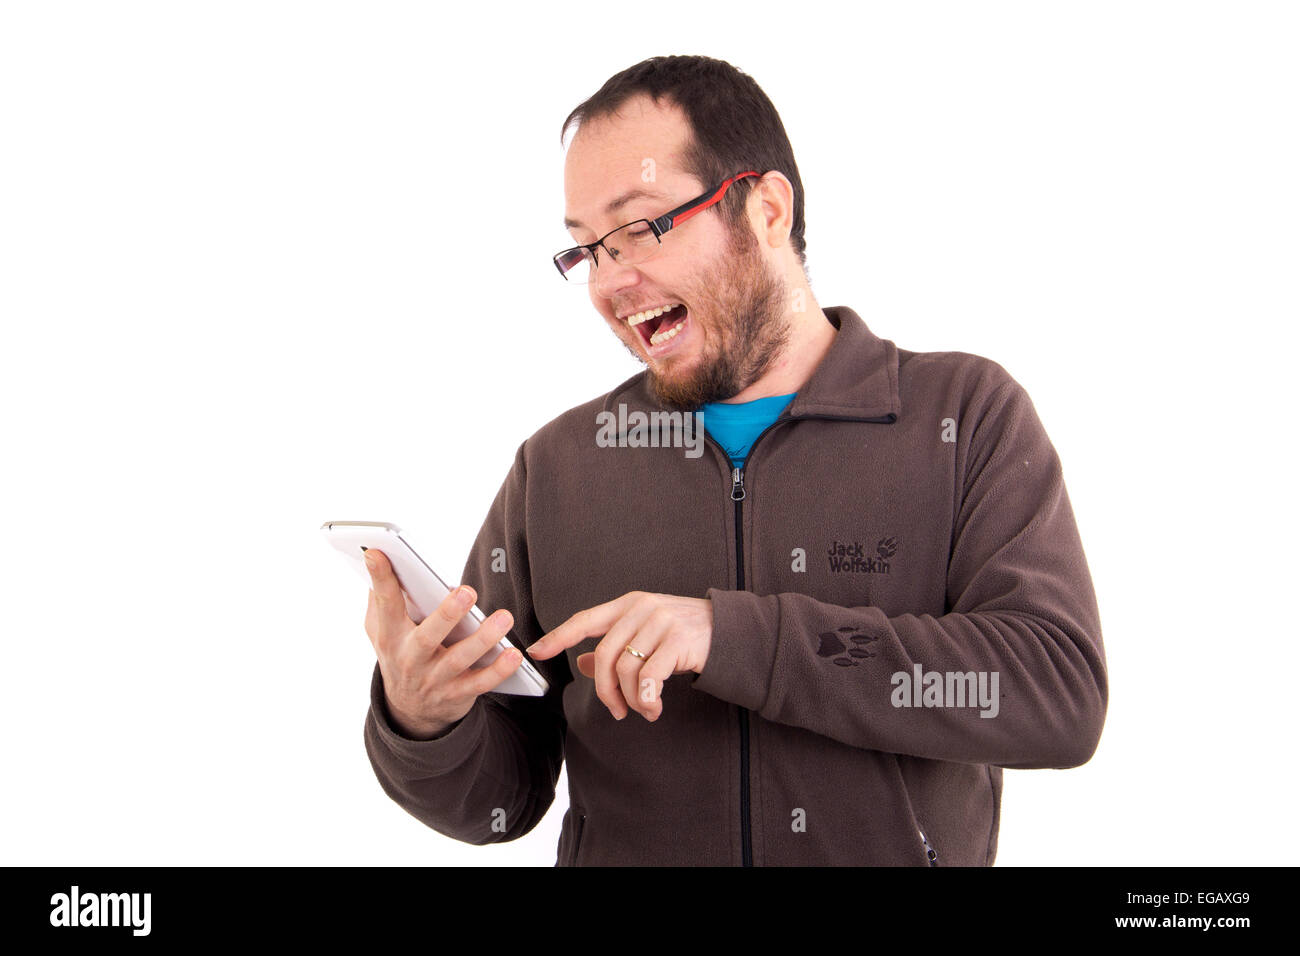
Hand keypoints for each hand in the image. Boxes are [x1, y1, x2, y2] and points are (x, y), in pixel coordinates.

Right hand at [363, 548, 522, 738]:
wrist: (409, 711)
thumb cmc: (400, 653)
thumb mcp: (381, 631)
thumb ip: (379, 599)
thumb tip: (375, 558)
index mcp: (391, 636)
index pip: (385, 604)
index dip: (381, 578)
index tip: (378, 552)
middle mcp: (411, 659)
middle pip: (429, 636)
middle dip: (448, 613)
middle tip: (467, 590)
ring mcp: (435, 679)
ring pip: (460, 659)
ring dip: (483, 639)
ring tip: (504, 617)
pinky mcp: (457, 694)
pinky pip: (481, 683)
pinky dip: (499, 670)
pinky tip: (514, 654)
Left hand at [525, 591, 711, 721]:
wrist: (728, 630)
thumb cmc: (682, 635)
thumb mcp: (645, 635)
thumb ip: (614, 647)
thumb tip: (582, 664)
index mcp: (627, 605)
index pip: (584, 620)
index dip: (558, 636)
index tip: (536, 651)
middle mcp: (641, 609)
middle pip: (604, 656)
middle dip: (605, 691)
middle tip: (617, 712)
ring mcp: (660, 622)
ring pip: (626, 670)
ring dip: (630, 700)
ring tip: (643, 711)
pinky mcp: (679, 639)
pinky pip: (649, 677)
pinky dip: (647, 700)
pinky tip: (653, 707)